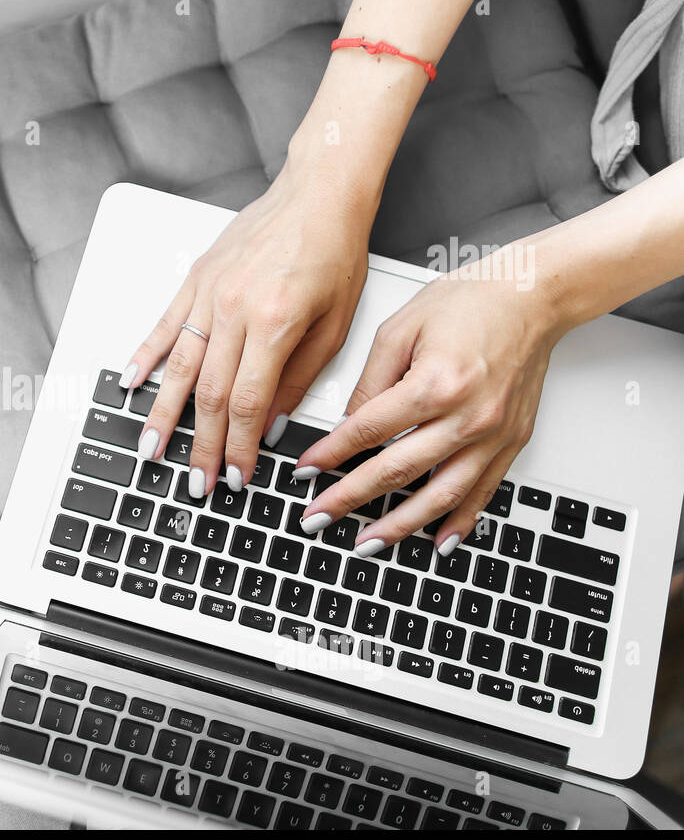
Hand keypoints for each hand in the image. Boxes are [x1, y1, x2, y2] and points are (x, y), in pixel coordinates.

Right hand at [122, 157, 375, 498]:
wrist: (318, 192)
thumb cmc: (333, 250)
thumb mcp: (334, 324)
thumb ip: (298, 378)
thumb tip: (270, 425)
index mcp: (274, 324)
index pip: (247, 403)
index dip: (238, 447)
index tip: (236, 476)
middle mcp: (234, 309)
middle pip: (209, 395)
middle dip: (201, 445)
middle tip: (196, 481)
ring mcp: (209, 294)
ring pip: (179, 367)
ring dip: (163, 415)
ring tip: (152, 449)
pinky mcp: (196, 280)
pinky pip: (164, 326)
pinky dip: (144, 357)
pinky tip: (130, 385)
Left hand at [294, 263, 571, 556]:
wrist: (534, 295)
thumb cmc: (471, 300)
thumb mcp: (400, 328)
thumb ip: (370, 381)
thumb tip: (346, 425)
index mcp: (434, 384)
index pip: (366, 432)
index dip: (329, 455)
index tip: (305, 472)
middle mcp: (468, 415)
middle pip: (396, 471)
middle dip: (350, 500)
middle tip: (316, 518)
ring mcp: (494, 433)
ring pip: (440, 495)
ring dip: (400, 525)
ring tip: (368, 543)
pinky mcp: (512, 441)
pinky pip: (483, 491)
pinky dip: (459, 521)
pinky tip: (438, 540)